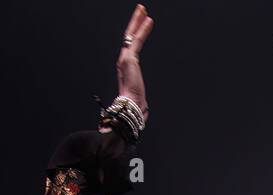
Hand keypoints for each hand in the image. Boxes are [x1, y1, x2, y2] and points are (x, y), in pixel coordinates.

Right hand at [111, 5, 153, 122]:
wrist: (130, 108)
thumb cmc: (134, 104)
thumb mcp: (138, 95)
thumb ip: (138, 95)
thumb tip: (144, 107)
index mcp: (125, 66)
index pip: (130, 45)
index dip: (135, 33)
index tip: (140, 24)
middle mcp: (123, 60)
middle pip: (129, 36)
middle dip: (135, 21)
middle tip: (141, 9)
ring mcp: (125, 58)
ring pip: (131, 35)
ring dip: (137, 20)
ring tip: (143, 9)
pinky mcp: (129, 59)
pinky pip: (137, 40)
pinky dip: (143, 29)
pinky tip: (149, 20)